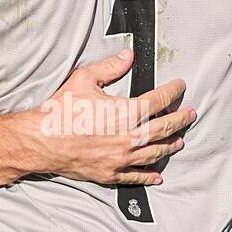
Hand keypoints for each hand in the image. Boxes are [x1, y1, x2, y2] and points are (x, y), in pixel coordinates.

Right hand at [23, 48, 195, 186]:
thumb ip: (109, 67)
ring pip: (154, 153)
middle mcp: (128, 137)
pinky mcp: (110, 173)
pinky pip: (136, 175)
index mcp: (125, 112)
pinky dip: (149, 175)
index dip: (173, 92)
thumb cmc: (60, 111)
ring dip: (169, 146)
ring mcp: (120, 158)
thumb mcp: (83, 80)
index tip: (179, 87)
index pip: (158, 100)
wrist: (41, 141)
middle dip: (180, 120)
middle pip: (163, 128)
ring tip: (178, 141)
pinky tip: (157, 175)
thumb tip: (127, 56)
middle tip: (189, 115)